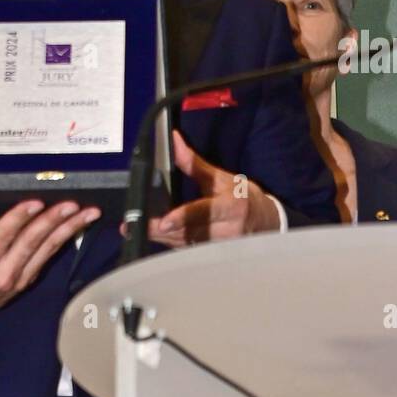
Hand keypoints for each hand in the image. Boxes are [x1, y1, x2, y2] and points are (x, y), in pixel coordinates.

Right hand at [0, 191, 100, 328]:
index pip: (2, 237)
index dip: (19, 219)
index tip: (35, 203)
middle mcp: (1, 275)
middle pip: (31, 243)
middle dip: (53, 221)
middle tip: (71, 204)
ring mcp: (18, 279)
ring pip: (46, 250)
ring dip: (68, 230)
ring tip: (87, 213)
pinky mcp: (28, 280)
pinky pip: (48, 256)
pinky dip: (64, 240)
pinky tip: (78, 225)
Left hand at [136, 129, 279, 247]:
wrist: (264, 222)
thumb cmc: (242, 197)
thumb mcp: (221, 177)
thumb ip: (193, 163)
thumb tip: (173, 141)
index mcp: (232, 206)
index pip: (205, 213)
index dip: (183, 217)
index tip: (164, 222)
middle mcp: (227, 230)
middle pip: (187, 232)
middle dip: (159, 230)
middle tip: (132, 225)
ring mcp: (219, 247)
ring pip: (183, 244)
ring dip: (158, 237)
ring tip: (134, 229)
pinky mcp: (210, 255)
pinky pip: (184, 250)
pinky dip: (166, 242)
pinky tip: (152, 235)